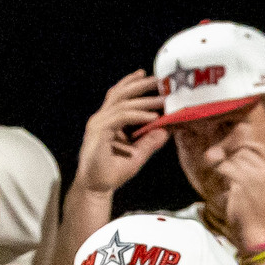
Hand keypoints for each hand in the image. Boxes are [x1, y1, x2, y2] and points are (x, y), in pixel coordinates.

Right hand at [71, 71, 168, 200]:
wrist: (97, 187)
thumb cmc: (113, 171)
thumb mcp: (138, 155)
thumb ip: (150, 141)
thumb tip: (167, 130)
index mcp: (107, 120)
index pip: (119, 96)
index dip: (132, 84)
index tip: (150, 77)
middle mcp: (101, 118)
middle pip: (120, 94)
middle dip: (140, 85)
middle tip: (160, 80)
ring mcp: (98, 124)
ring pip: (122, 104)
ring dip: (145, 101)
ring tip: (163, 100)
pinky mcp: (99, 133)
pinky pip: (121, 118)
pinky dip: (138, 116)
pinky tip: (154, 117)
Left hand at [210, 139, 264, 251]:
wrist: (255, 231)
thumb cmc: (255, 210)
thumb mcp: (262, 187)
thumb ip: (252, 168)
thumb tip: (221, 150)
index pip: (258, 147)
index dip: (243, 147)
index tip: (233, 154)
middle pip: (243, 152)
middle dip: (231, 160)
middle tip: (228, 175)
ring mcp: (257, 176)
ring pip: (232, 159)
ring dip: (225, 168)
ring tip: (227, 183)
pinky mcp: (243, 182)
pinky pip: (224, 168)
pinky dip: (220, 175)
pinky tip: (224, 186)